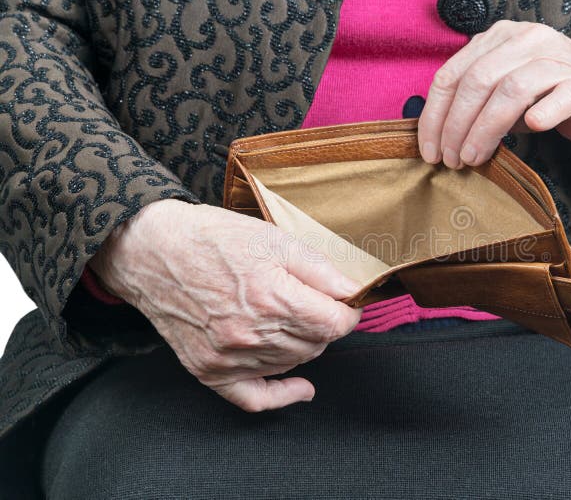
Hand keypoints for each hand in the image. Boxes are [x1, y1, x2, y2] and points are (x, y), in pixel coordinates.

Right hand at [88, 199, 362, 411]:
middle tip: (315, 302)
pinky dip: (282, 395)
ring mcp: (228, 357)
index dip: (348, 311)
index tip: (345, 301)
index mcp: (272, 297)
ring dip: (303, 345)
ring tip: (291, 319)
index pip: (335, 324)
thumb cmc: (213, 239)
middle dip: (324, 323)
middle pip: (317, 344)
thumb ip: (320, 269)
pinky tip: (302, 388)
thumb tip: (354, 291)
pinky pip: (255, 399)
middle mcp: (251, 334)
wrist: (150, 251)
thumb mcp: (274, 239)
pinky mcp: (209, 371)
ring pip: (293, 364)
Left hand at [417, 20, 570, 167]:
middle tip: (452, 159)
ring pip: (512, 89)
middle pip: (478, 81)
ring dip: (486, 128)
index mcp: (497, 39)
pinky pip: (559, 97)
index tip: (429, 151)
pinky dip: (541, 114)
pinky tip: (530, 129)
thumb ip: (470, 103)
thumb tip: (436, 138)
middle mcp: (526, 40)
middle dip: (456, 125)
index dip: (435, 115)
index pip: (452, 74)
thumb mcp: (500, 92)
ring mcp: (557, 59)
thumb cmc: (543, 94)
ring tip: (474, 157)